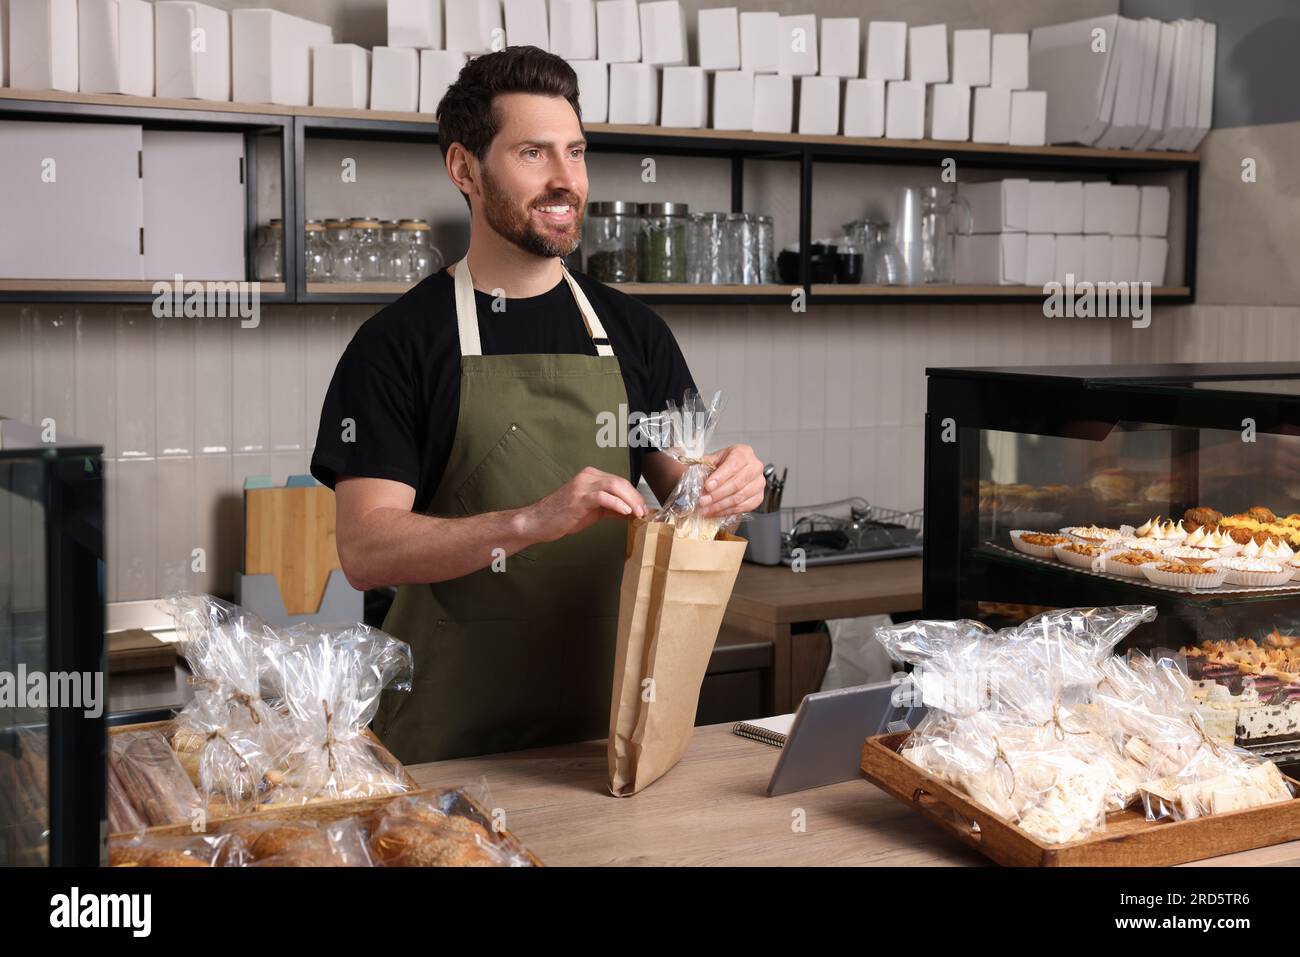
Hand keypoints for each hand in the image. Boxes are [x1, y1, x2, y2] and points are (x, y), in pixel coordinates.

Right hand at [522, 466, 647, 542]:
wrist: (538, 522)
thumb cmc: (563, 516)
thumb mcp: (592, 511)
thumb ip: (611, 508)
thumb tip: (632, 512)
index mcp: (591, 477)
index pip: (620, 482)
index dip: (634, 495)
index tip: (644, 509)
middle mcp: (588, 477)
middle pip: (620, 482)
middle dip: (635, 498)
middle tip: (645, 512)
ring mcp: (582, 486)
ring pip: (614, 486)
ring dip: (630, 501)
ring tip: (638, 514)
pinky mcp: (578, 498)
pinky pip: (602, 497)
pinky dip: (617, 504)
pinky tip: (626, 512)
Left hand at [698, 444, 764, 516]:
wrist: (739, 469)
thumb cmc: (726, 463)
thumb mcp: (715, 458)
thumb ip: (706, 465)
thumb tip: (696, 478)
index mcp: (743, 453)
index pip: (733, 466)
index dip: (720, 478)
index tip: (707, 486)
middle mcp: (755, 467)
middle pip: (736, 484)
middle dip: (717, 495)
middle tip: (703, 501)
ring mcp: (759, 483)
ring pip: (739, 498)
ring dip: (720, 506)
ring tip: (705, 509)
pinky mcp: (759, 497)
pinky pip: (743, 507)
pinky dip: (727, 512)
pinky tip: (715, 512)